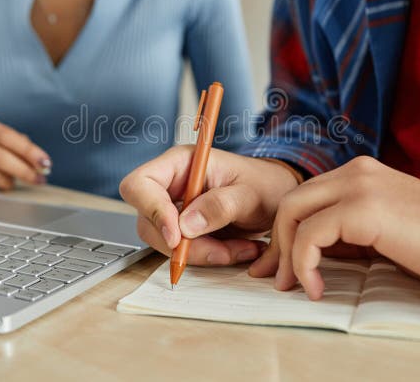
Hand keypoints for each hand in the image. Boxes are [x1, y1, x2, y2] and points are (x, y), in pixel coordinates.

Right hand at [119, 146, 299, 265]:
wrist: (278, 197)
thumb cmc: (265, 183)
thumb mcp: (251, 193)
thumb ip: (221, 206)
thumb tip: (186, 226)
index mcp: (180, 164)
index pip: (140, 184)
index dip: (151, 211)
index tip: (177, 237)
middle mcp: (171, 186)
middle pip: (148, 221)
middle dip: (183, 244)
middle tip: (221, 250)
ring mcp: (175, 210)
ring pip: (165, 243)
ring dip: (201, 253)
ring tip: (240, 248)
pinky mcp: (184, 231)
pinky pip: (183, 252)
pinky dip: (209, 256)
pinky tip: (237, 249)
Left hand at [249, 156, 419, 298]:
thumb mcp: (383, 234)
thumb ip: (346, 234)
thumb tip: (309, 255)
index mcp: (361, 173)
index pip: (305, 197)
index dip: (286, 233)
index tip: (281, 268)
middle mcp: (356, 171)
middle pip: (291, 202)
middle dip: (278, 244)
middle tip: (279, 280)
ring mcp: (359, 185)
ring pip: (294, 214)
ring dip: (287, 256)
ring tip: (297, 287)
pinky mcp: (363, 209)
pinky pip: (312, 235)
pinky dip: (304, 264)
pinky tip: (317, 287)